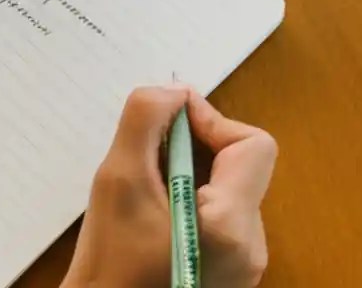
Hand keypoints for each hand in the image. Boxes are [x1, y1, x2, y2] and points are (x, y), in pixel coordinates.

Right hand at [62, 85, 276, 287]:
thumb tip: (172, 91)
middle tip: (145, 153)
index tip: (169, 117)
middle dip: (193, 146)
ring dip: (189, 172)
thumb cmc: (108, 264)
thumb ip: (144, 122)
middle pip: (238, 165)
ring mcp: (244, 262)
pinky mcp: (230, 270)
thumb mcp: (116, 181)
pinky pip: (220, 213)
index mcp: (232, 225)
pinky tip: (154, 212)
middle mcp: (251, 245)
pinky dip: (190, 198)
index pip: (252, 144)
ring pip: (226, 187)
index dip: (211, 119)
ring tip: (145, 187)